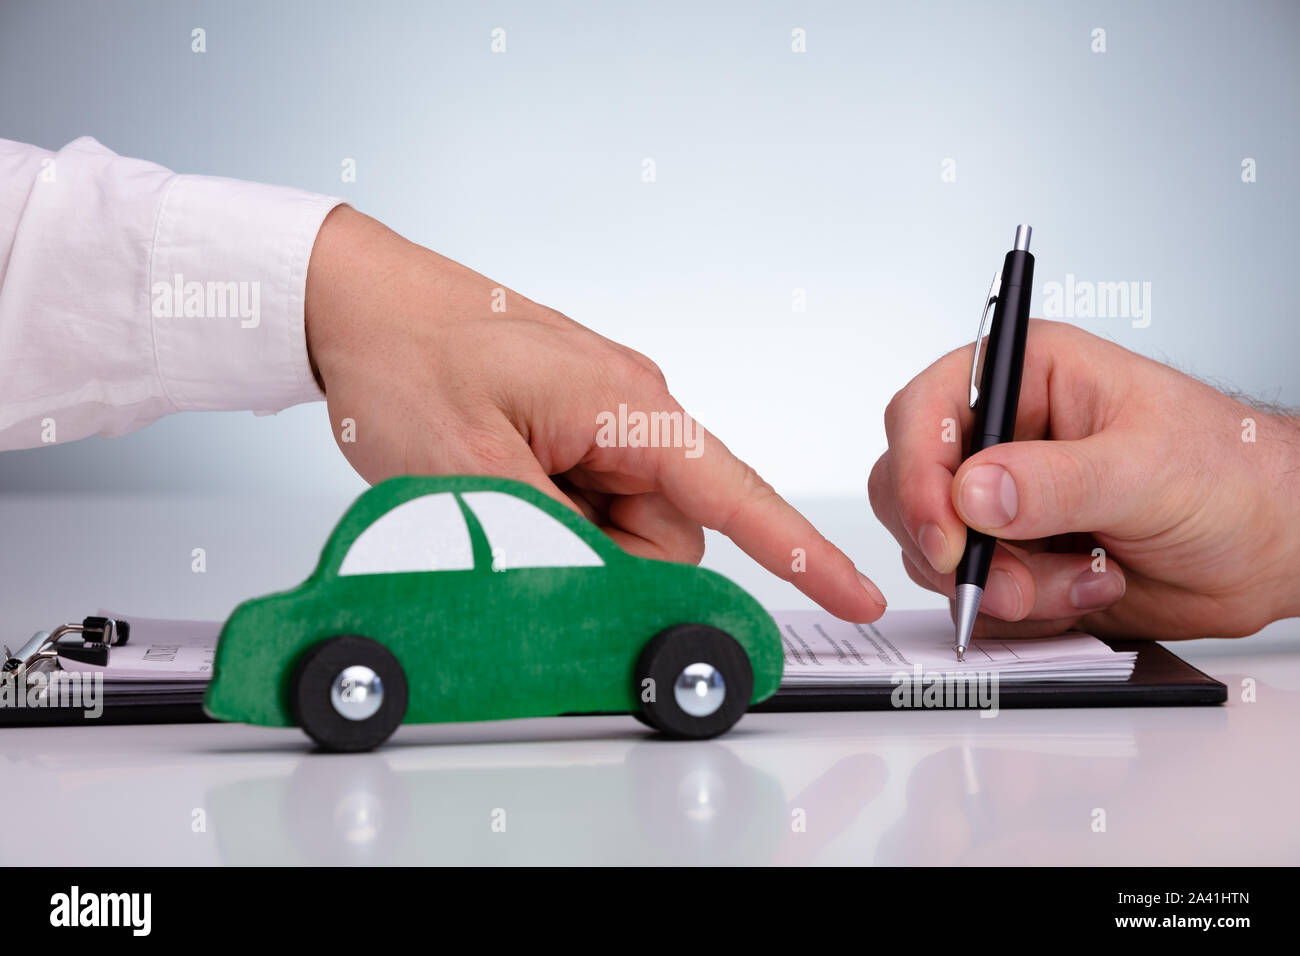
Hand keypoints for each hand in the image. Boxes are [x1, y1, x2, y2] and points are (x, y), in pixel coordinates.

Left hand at [304, 206, 884, 622]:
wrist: (355, 302)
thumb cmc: (406, 356)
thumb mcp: (468, 470)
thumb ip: (553, 543)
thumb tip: (616, 594)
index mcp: (628, 404)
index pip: (735, 492)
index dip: (800, 551)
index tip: (858, 592)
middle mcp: (632, 408)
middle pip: (667, 532)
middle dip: (603, 558)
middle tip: (518, 528)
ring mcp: (602, 419)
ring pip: (623, 527)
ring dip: (567, 537)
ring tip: (494, 493)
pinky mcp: (573, 431)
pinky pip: (589, 503)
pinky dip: (552, 517)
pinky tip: (498, 486)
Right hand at [869, 320, 1299, 638]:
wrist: (1270, 546)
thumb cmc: (1231, 476)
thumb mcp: (1148, 470)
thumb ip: (1058, 482)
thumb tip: (975, 493)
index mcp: (1025, 375)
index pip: (925, 412)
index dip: (918, 475)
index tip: (948, 538)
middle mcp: (1000, 434)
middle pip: (909, 488)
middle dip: (960, 549)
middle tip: (1016, 580)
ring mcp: (1001, 499)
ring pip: (937, 553)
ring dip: (1008, 586)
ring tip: (1088, 579)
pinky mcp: (1011, 555)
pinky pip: (973, 595)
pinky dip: (1026, 611)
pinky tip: (1090, 589)